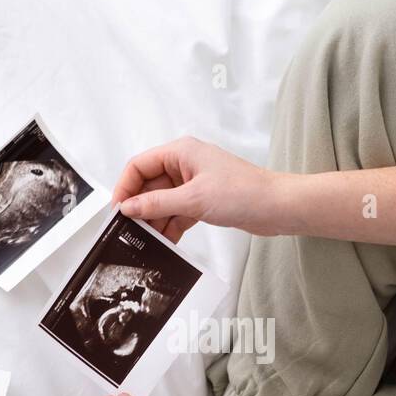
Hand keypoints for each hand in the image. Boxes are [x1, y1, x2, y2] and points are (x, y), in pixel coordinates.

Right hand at [113, 136, 288, 241]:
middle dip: (139, 208)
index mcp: (180, 152)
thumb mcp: (193, 200)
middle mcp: (185, 164)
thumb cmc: (243, 193)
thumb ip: (157, 204)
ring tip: (145, 242)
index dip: (125, 187)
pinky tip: (164, 243)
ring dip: (155, 221)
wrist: (277, 207)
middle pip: (149, 186)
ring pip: (162, 202)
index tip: (117, 211)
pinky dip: (170, 227)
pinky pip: (177, 213)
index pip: (139, 165)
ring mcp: (194, 184)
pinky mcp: (203, 201)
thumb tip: (128, 207)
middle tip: (129, 232)